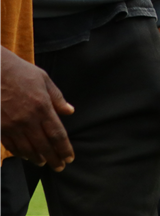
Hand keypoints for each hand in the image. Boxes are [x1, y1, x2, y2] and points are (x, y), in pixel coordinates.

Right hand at [0, 46, 73, 170]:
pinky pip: (10, 145)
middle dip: (53, 158)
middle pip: (43, 146)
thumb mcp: (43, 79)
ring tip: (44, 162)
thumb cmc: (19, 72)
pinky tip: (26, 156)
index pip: (57, 134)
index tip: (70, 157)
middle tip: (60, 166)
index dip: (64, 148)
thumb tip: (70, 111)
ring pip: (26, 149)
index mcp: (42, 107)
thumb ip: (57, 98)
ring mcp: (11, 126)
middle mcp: (27, 120)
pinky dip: (20, 153)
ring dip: (36, 158)